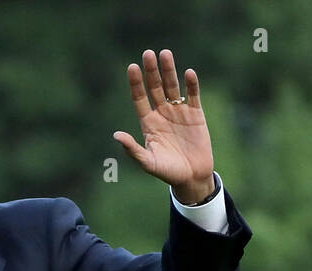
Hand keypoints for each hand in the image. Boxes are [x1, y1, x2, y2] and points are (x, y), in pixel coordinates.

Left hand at [113, 48, 215, 202]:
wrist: (191, 177)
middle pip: (155, 88)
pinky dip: (192, 85)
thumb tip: (116, 135)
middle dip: (151, 71)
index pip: (139, 98)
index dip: (136, 83)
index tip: (132, 67)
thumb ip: (132, 149)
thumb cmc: (167, 172)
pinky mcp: (196, 115)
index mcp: (148, 123)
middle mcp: (162, 114)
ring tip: (165, 54)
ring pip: (172, 87)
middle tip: (148, 53)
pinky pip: (193, 96)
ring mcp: (179, 112)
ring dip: (169, 71)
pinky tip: (188, 73)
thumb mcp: (147, 162)